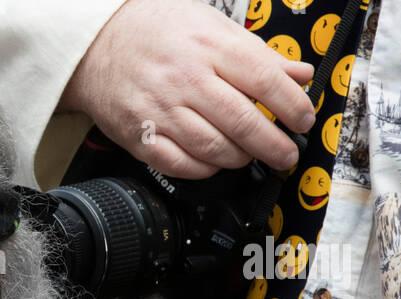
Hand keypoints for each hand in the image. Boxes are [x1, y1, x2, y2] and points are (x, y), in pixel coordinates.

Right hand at [59, 0, 315, 177]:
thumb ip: (258, 54)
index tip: (303, 120)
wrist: (97, 44)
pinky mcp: (141, 136)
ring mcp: (161, 111)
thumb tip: (300, 75)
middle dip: (274, 145)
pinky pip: (181, 165)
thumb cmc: (158, 32)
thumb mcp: (213, 27)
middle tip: (286, 155)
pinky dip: (205, 169)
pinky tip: (214, 162)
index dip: (293, 107)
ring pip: (214, 149)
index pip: (265, 81)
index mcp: (210, 47)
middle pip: (243, 122)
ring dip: (240, 158)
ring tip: (249, 155)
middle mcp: (186, 79)